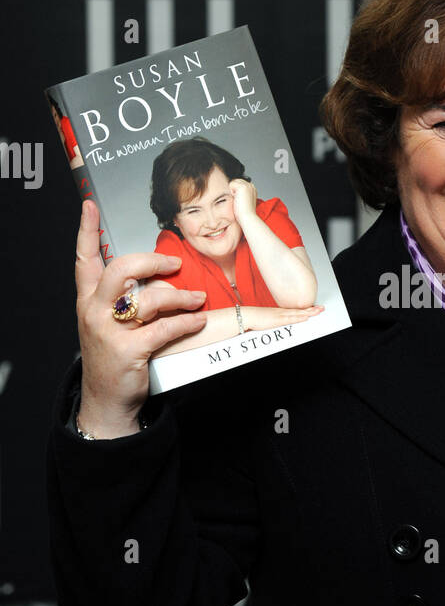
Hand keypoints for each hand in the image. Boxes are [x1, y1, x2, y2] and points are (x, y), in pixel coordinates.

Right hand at [75, 199, 208, 436]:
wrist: (106, 399)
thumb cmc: (114, 356)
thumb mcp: (107, 322)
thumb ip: (122, 297)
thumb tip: (157, 274)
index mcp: (88, 300)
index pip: (85, 259)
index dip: (86, 231)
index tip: (90, 206)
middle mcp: (94, 311)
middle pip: (120, 270)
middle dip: (151, 262)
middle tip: (174, 263)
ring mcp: (109, 331)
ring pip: (148, 299)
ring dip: (180, 296)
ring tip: (198, 298)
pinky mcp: (128, 350)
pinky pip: (163, 328)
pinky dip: (185, 322)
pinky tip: (198, 320)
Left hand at [229, 177, 257, 226]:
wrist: (247, 217)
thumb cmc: (244, 212)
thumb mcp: (243, 200)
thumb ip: (240, 193)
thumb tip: (233, 191)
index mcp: (252, 189)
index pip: (239, 182)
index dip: (236, 190)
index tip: (240, 200)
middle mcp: (251, 185)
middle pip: (236, 181)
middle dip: (234, 189)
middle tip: (238, 200)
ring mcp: (247, 185)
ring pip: (233, 182)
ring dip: (233, 191)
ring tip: (238, 199)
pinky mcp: (243, 187)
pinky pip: (231, 184)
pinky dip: (231, 192)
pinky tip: (237, 198)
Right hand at [240, 305, 324, 331]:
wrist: (246, 316)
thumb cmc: (254, 318)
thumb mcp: (267, 319)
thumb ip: (274, 320)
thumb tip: (277, 322)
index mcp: (280, 312)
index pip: (296, 310)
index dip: (306, 309)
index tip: (314, 308)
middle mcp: (282, 312)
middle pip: (300, 310)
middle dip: (311, 309)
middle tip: (321, 308)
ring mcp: (280, 315)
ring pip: (298, 313)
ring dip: (308, 312)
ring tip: (318, 311)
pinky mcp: (277, 319)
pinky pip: (290, 318)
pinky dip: (299, 317)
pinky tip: (306, 316)